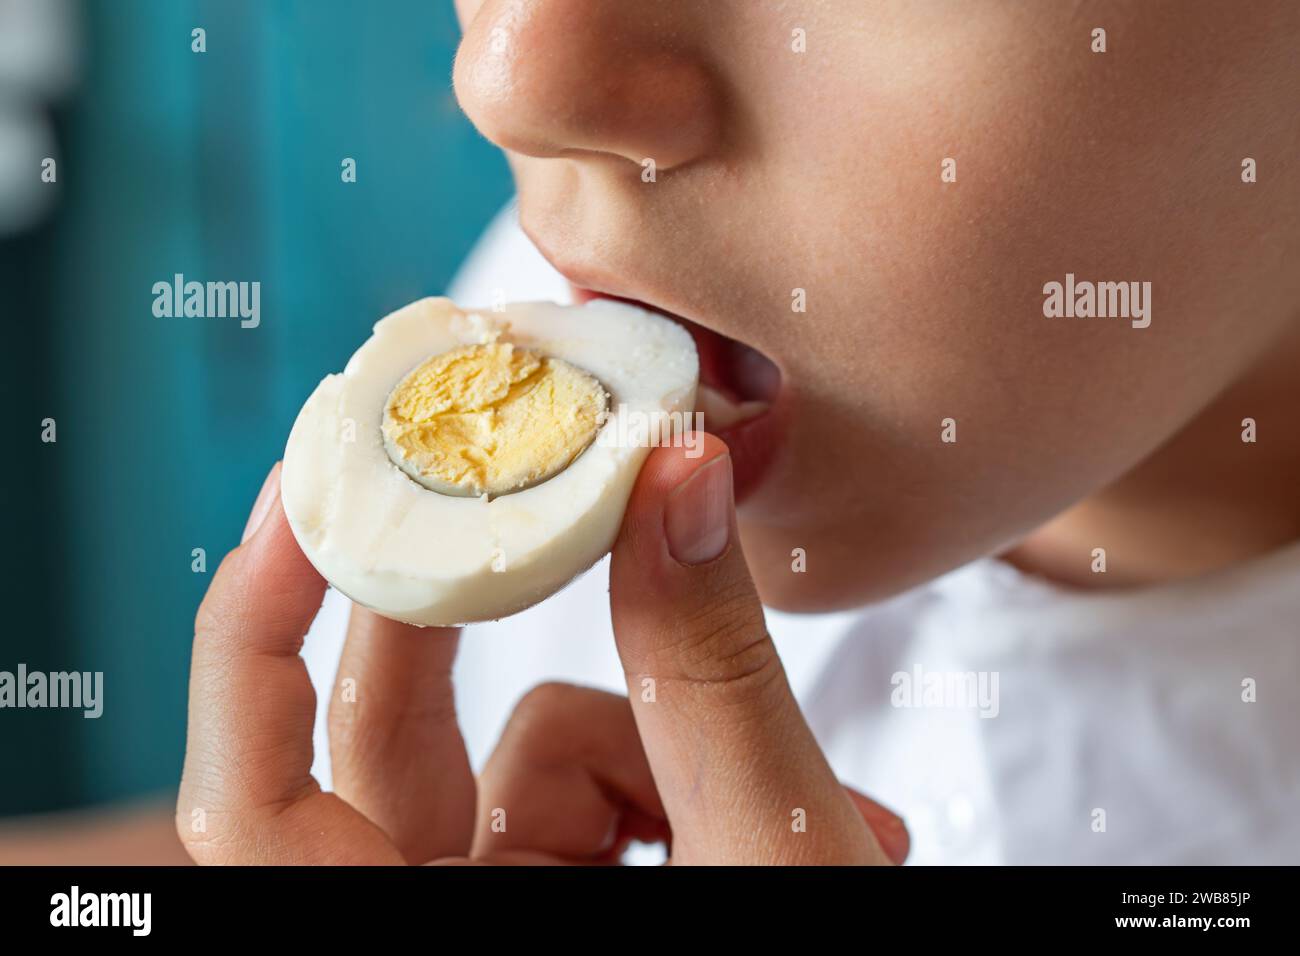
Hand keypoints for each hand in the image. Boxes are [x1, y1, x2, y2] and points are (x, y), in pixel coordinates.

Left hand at [177, 450, 907, 863]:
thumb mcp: (759, 853)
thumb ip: (708, 672)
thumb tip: (675, 478)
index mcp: (433, 943)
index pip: (251, 802)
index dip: (247, 641)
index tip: (300, 497)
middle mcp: (445, 924)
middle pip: (387, 736)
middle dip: (466, 609)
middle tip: (522, 493)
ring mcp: (505, 910)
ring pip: (521, 752)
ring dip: (648, 731)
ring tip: (799, 789)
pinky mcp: (572, 890)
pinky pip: (589, 786)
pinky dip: (676, 773)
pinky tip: (795, 820)